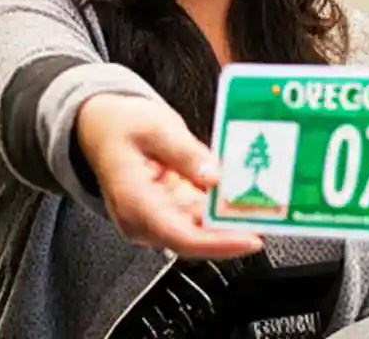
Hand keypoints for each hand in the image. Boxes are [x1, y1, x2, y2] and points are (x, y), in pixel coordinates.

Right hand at [77, 93, 262, 258]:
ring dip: (230, 218)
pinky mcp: (165, 212)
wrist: (97, 125)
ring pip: (199, 228)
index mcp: (134, 201)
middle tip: (272, 216)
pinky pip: (197, 217)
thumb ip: (186, 153)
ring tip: (264, 202)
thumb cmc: (117, 125)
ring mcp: (154, 218)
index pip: (181, 236)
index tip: (252, 238)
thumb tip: (215, 175)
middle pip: (195, 236)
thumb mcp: (154, 126)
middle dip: (234, 229)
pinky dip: (219, 207)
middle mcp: (142, 219)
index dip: (220, 243)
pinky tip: (243, 195)